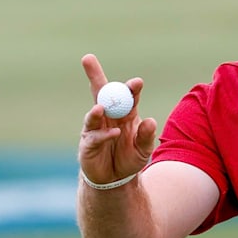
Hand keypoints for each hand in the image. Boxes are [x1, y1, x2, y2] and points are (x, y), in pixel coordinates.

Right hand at [79, 54, 157, 186]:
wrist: (115, 179)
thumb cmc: (130, 158)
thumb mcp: (144, 150)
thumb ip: (146, 136)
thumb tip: (150, 122)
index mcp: (126, 113)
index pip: (128, 95)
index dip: (131, 88)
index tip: (137, 83)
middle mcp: (108, 116)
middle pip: (101, 92)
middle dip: (94, 75)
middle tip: (87, 58)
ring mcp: (96, 127)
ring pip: (94, 113)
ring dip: (97, 109)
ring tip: (100, 109)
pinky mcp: (87, 143)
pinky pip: (94, 136)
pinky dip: (104, 135)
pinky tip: (113, 134)